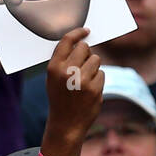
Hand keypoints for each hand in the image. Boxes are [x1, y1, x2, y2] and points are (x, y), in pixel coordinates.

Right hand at [44, 27, 103, 146]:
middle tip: (83, 64)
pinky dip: (98, 79)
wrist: (66, 124)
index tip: (86, 31)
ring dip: (93, 66)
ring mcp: (82, 80)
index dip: (78, 33)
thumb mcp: (53, 78)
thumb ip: (64, 60)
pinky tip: (89, 90)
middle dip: (87, 53)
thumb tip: (81, 43)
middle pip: (85, 48)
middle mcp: (67, 72)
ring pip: (96, 59)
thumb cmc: (60, 98)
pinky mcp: (94, 89)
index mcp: (54, 68)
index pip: (67, 41)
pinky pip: (101, 73)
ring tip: (85, 79)